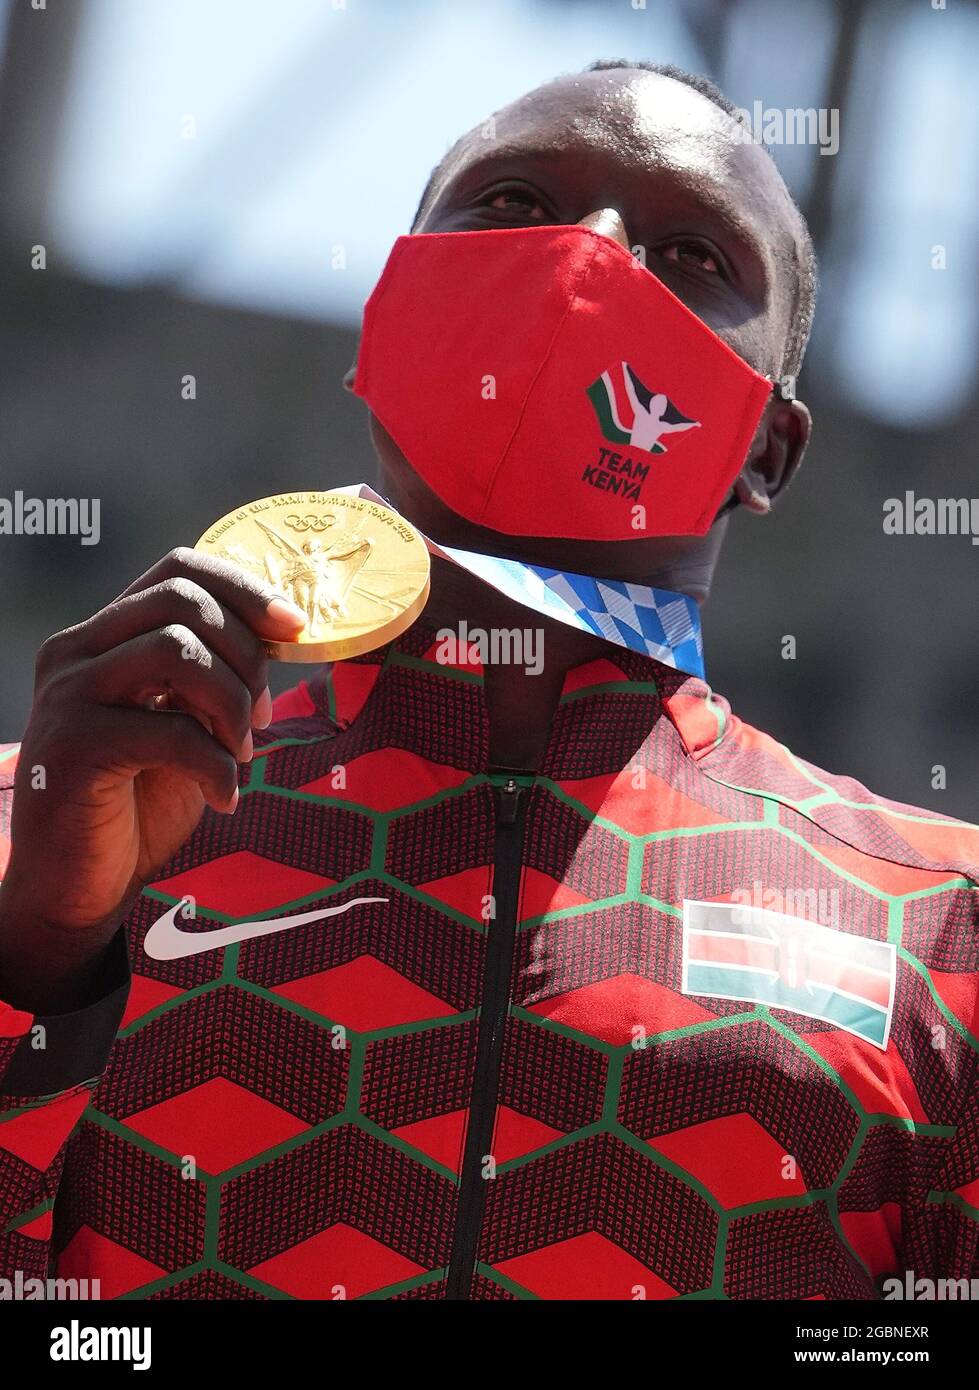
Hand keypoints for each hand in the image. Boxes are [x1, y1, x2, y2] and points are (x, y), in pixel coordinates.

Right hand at [0, 548, 305, 959]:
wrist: (75, 887)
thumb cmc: (134, 805)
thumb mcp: (182, 725)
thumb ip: (211, 680)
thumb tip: (282, 637)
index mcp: (102, 637)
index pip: (176, 571)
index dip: (243, 588)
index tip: (293, 627)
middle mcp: (76, 652)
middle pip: (181, 601)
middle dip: (245, 654)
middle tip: (260, 715)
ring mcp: (68, 697)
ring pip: (175, 651)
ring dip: (231, 704)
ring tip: (240, 754)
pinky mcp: (72, 749)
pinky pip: (168, 731)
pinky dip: (216, 766)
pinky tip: (225, 797)